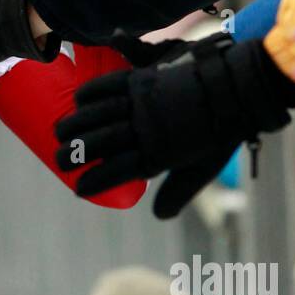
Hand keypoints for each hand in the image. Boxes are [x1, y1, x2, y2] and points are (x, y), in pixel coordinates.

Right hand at [54, 36, 294, 218]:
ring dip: (75, 124)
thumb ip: (178, 193)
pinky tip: (77, 100)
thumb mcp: (201, 170)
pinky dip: (90, 93)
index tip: (78, 188)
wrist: (237, 91)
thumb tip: (158, 215)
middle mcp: (145, 129)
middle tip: (57, 159)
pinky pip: (110, 85)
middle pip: (100, 143)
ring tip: (59, 132)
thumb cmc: (221, 134)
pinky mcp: (144, 79)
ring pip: (99, 115)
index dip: (95, 180)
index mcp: (158, 154)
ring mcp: (142, 102)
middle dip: (73, 153)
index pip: (117, 171)